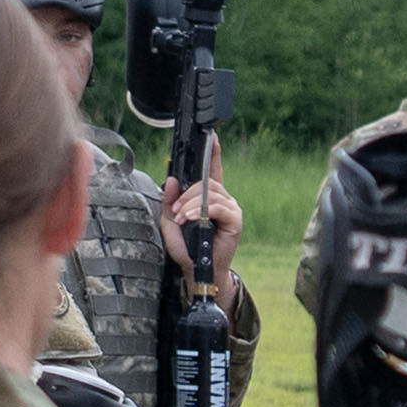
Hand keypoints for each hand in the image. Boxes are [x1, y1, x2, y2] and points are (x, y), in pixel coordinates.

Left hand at [161, 134, 243, 296]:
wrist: (196, 270)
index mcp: (209, 197)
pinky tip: (193, 219)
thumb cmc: (186, 247)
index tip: (212, 136)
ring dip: (192, 204)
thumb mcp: (171, 220)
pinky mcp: (235, 221)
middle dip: (188, 194)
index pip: (213, 170)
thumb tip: (172, 180)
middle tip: (178, 211)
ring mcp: (231, 209)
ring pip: (210, 193)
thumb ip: (171, 200)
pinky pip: (219, 207)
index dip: (213, 153)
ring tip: (184, 219)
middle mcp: (223, 199)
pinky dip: (202, 211)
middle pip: (207, 182)